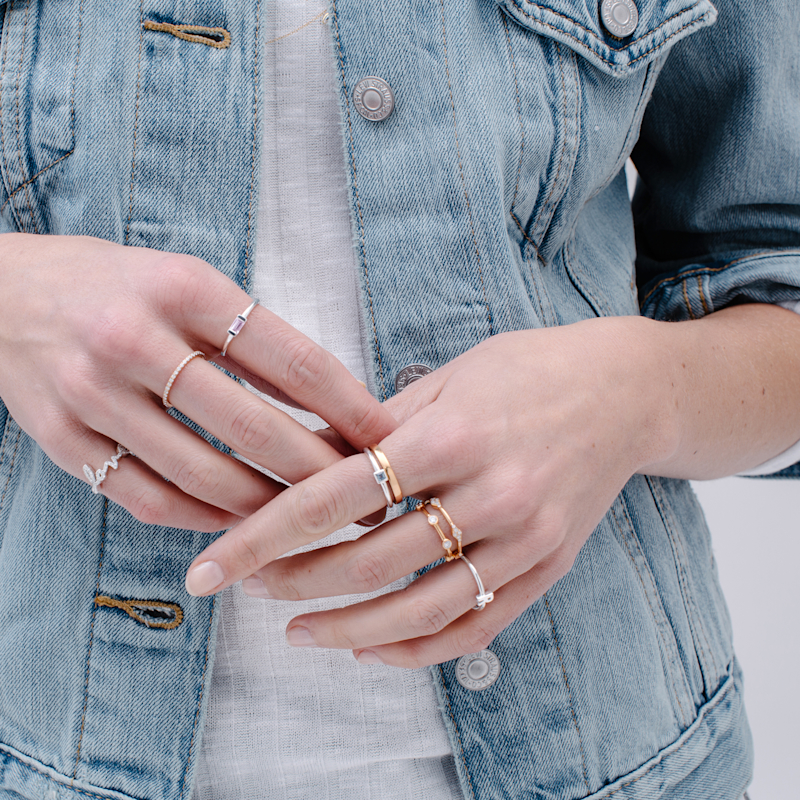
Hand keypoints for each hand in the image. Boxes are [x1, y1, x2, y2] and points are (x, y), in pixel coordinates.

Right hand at [0, 233, 394, 531]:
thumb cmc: (115, 285)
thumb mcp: (188, 281)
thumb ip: (251, 335)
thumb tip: (329, 401)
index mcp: (183, 288)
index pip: (291, 358)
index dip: (351, 406)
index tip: (389, 439)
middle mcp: (135, 339)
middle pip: (254, 426)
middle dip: (322, 473)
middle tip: (368, 500)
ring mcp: (93, 394)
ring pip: (204, 475)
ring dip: (270, 508)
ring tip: (311, 522)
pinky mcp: (62, 439)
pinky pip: (149, 499)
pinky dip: (205, 519)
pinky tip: (241, 523)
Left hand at [185, 316, 675, 665]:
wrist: (627, 392)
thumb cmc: (529, 370)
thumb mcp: (451, 378)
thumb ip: (381, 427)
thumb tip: (309, 464)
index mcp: (454, 433)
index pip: (337, 495)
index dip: (266, 532)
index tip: (213, 563)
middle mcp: (491, 492)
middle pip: (370, 558)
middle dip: (293, 579)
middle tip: (244, 586)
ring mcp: (525, 538)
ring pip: (419, 608)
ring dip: (345, 628)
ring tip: (295, 632)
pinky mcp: (548, 567)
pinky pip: (475, 626)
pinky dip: (416, 647)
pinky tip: (370, 647)